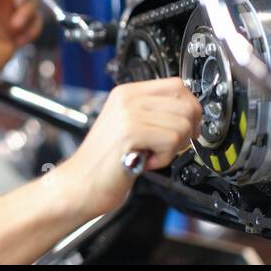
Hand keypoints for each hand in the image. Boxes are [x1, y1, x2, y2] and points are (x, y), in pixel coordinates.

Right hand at [56, 78, 201, 217]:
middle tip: (168, 146)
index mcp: (127, 93)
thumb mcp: (129, 126)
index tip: (185, 128)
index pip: (177, 85)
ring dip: (173, 147)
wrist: (80, 184)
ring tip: (151, 155)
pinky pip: (171, 140)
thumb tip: (188, 112)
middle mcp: (127, 99)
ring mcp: (128, 114)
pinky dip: (165, 157)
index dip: (190, 108)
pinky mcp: (131, 132)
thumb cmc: (105, 162)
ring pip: (182, 124)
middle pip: (186, 103)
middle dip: (186, 130)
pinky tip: (146, 161)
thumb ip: (153, 114)